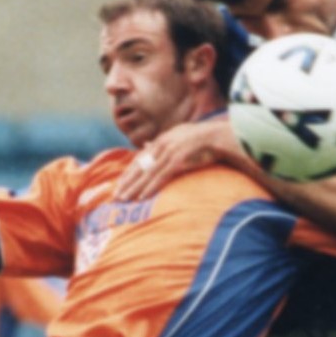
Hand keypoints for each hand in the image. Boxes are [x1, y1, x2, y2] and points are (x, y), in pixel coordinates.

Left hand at [111, 121, 244, 202]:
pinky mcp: (177, 160)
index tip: (120, 185)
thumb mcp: (178, 137)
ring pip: (147, 173)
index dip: (129, 173)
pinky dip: (151, 187)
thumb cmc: (202, 140)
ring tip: (125, 199)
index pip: (141, 159)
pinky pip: (160, 176)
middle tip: (116, 197)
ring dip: (135, 188)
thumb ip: (162, 143)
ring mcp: (169, 152)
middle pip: (140, 167)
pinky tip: (143, 196)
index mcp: (162, 140)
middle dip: (127, 183)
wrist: (219, 137)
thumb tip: (146, 145)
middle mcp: (162, 145)